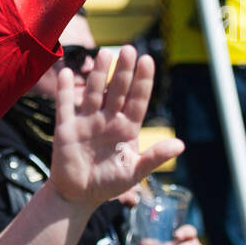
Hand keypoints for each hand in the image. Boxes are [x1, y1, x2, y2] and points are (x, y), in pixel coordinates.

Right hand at [51, 46, 183, 209]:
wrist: (78, 195)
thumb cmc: (108, 184)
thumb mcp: (135, 172)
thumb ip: (155, 158)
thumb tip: (180, 145)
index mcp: (127, 129)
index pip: (138, 100)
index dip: (143, 81)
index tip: (147, 60)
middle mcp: (108, 120)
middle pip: (117, 91)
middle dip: (123, 71)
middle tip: (129, 49)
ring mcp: (87, 122)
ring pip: (94, 93)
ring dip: (99, 75)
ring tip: (105, 53)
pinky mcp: (66, 129)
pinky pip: (65, 106)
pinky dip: (65, 90)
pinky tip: (66, 73)